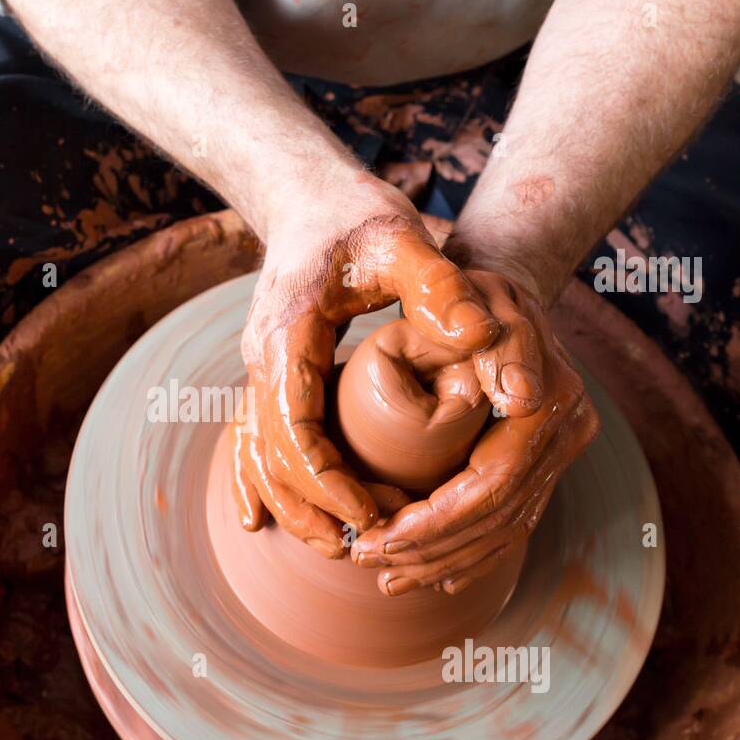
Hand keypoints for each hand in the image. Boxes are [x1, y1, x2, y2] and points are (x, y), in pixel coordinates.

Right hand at [230, 186, 541, 558]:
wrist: (307, 193)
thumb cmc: (355, 213)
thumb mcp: (403, 237)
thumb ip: (441, 284)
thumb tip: (483, 333)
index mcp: (290, 334)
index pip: (297, 427)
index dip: (330, 479)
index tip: (370, 512)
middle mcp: (263, 358)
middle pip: (271, 455)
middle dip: (314, 507)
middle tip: (364, 546)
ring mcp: (261, 368)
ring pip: (259, 454)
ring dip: (291, 504)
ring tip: (337, 545)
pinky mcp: (273, 373)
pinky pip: (256, 440)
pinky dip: (263, 482)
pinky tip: (261, 519)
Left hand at [350, 270, 599, 593]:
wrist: (497, 292)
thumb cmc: (469, 292)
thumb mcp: (472, 298)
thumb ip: (495, 341)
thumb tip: (521, 399)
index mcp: (551, 401)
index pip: (492, 485)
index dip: (437, 521)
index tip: (380, 536)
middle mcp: (568, 433)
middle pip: (499, 518)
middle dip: (432, 549)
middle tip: (370, 561)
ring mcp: (561, 452)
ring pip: (505, 529)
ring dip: (445, 561)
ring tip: (389, 578)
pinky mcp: (544, 463)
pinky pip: (510, 521)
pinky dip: (471, 552)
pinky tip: (435, 576)